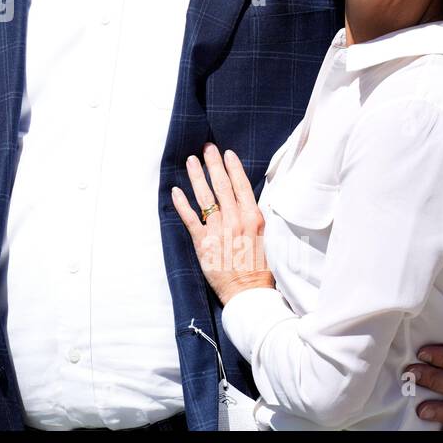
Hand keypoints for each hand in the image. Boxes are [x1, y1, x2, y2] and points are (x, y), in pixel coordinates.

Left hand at [171, 143, 274, 305]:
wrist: (248, 294)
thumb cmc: (260, 270)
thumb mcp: (266, 239)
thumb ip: (256, 220)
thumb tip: (252, 202)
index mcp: (253, 218)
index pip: (241, 186)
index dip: (233, 167)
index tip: (227, 153)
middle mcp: (235, 220)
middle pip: (222, 185)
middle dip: (213, 164)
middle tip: (207, 148)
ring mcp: (218, 230)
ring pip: (205, 197)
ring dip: (197, 176)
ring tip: (191, 161)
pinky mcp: (203, 242)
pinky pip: (190, 218)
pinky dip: (182, 204)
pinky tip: (175, 191)